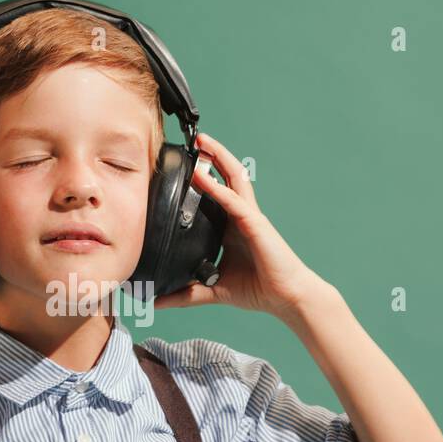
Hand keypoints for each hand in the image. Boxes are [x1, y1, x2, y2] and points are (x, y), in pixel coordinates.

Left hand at [154, 132, 330, 320]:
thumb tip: (156, 300)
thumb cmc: (258, 289)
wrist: (286, 297)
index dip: (203, 175)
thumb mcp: (212, 290)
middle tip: (192, 141)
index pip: (217, 193)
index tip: (183, 164)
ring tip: (201, 142)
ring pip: (234, 178)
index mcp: (232, 227)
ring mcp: (250, 217)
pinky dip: (217, 188)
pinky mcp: (256, 225)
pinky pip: (234, 201)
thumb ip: (186, 293)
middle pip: (226, 176)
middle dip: (211, 156)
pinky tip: (201, 177)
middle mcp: (241, 216)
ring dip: (217, 157)